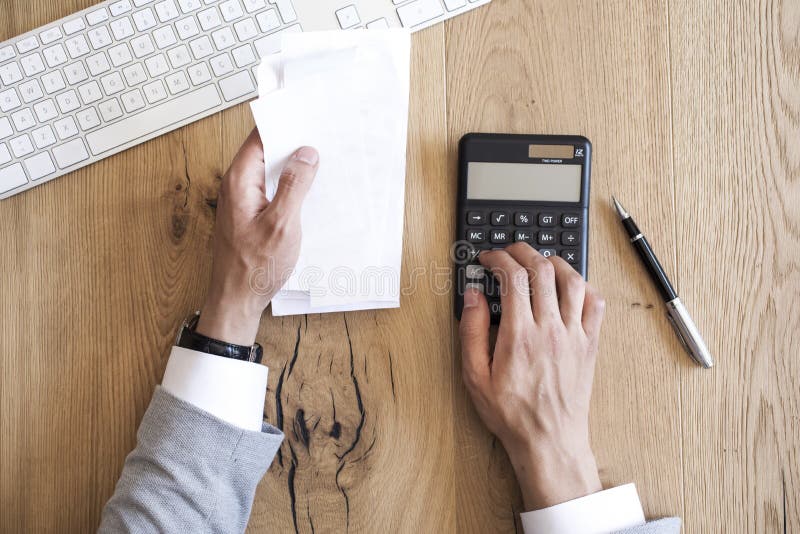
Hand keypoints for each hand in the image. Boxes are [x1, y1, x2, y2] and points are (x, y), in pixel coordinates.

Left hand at [196, 128, 318, 345]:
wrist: (236, 301)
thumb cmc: (254, 268)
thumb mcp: (282, 224)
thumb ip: (294, 186)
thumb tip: (306, 154)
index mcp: (239, 181)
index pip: (260, 137)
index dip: (284, 122)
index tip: (307, 111)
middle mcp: (237, 186)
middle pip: (266, 151)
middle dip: (294, 142)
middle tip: (324, 133)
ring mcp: (243, 201)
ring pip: (271, 171)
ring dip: (294, 166)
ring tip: (323, 158)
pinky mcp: (251, 215)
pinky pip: (271, 190)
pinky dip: (290, 185)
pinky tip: (310, 189)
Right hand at [459, 242, 605, 510]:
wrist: (549, 441)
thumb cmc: (512, 414)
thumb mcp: (475, 376)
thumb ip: (471, 332)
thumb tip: (473, 297)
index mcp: (519, 335)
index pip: (513, 277)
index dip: (499, 258)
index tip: (489, 258)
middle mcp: (550, 329)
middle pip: (542, 270)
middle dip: (523, 251)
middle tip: (510, 251)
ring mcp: (574, 336)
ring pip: (572, 281)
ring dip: (555, 262)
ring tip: (540, 260)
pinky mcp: (589, 345)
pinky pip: (595, 304)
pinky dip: (584, 286)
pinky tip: (571, 285)